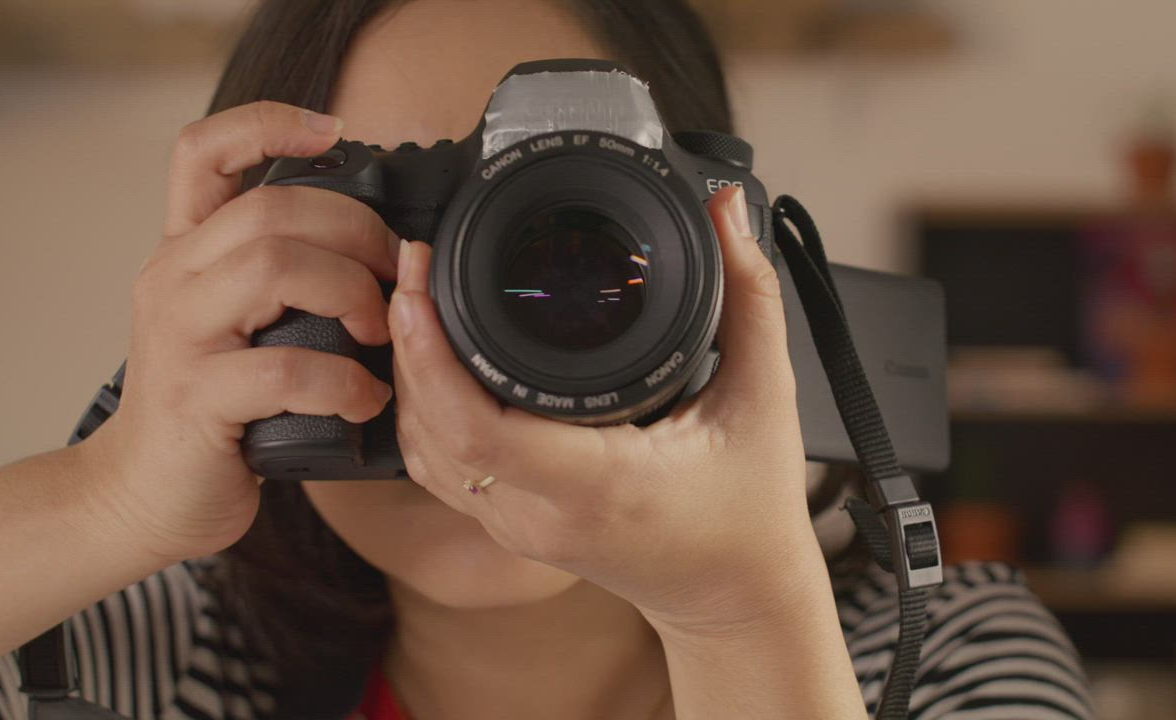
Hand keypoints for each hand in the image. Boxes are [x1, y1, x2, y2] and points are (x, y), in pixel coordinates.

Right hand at [89, 101, 398, 562]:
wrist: (145, 494)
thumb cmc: (213, 405)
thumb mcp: (236, 323)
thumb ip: (282, 276)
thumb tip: (385, 249)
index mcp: (185, 252)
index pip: (201, 151)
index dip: (268, 124)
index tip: (337, 132)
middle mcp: (172, 281)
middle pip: (269, 210)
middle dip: (354, 232)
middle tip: (396, 275)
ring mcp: (179, 338)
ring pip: (271, 268)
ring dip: (350, 292)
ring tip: (378, 332)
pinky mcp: (197, 400)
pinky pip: (284, 370)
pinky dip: (344, 381)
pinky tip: (365, 399)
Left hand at [388, 185, 820, 635]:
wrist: (735, 596)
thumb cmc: (753, 508)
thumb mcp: (766, 396)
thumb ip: (750, 296)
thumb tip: (725, 208)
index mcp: (598, 484)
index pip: (475, 426)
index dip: (431, 353)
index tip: (424, 282)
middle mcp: (542, 512)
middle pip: (432, 430)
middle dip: (408, 342)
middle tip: (415, 266)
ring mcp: (518, 526)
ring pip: (425, 452)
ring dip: (409, 376)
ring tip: (415, 300)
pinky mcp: (513, 526)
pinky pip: (442, 470)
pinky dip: (424, 413)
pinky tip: (430, 363)